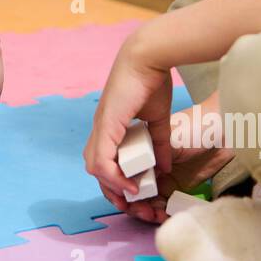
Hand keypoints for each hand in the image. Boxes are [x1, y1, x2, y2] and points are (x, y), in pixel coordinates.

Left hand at [84, 26, 175, 212]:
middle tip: (130, 203)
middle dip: (111, 189)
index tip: (134, 193)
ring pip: (95, 167)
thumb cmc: (153, 82)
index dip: (115, 179)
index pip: (103, 160)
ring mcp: (101, 126)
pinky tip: (130, 185)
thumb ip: (160, 143)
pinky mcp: (106, 125)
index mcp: (110, 125)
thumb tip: (165, 166)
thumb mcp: (158, 120)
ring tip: (133, 195)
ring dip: (113, 186)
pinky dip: (113, 176)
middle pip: (95, 168)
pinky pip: (102, 159)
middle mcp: (100, 128)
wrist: (149, 57)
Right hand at [119, 100, 233, 223]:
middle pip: (127, 188)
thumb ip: (153, 156)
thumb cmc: (196, 127)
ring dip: (144, 211)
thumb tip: (135, 178)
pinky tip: (163, 216)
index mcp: (136, 147)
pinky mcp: (173, 189)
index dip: (117, 185)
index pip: (117, 170)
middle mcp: (144, 164)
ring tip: (153, 216)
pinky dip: (159, 213)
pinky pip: (161, 205)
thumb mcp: (171, 139)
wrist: (225, 134)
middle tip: (140, 210)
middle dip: (129, 203)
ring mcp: (158, 178)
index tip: (127, 195)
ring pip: (142, 200)